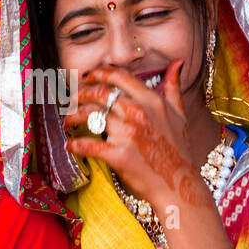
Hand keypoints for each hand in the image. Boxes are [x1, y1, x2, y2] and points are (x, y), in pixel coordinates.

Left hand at [64, 61, 214, 215]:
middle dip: (81, 94)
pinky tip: (69, 145)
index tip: (88, 77)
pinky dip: (75, 144)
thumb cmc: (179, 151)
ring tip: (67, 121)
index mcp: (152, 101)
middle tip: (72, 99)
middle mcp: (139, 113)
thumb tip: (176, 63)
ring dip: (73, 116)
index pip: (120, 77)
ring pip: (90, 115)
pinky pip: (88, 145)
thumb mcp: (180, 115)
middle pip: (100, 93)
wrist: (179, 184)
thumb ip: (174, 87)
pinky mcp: (118, 155)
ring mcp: (128, 133)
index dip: (99, 73)